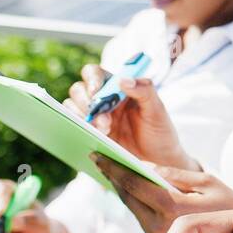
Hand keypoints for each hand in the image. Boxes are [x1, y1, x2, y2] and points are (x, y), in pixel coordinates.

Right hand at [64, 64, 193, 169]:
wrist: (159, 159)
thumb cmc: (160, 131)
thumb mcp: (157, 110)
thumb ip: (145, 91)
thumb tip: (124, 80)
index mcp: (118, 88)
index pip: (95, 73)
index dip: (92, 79)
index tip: (97, 92)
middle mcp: (103, 99)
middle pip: (79, 90)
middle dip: (87, 102)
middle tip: (104, 119)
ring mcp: (95, 117)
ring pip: (72, 107)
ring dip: (84, 116)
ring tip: (105, 129)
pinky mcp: (92, 133)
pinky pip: (75, 125)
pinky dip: (81, 128)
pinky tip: (98, 136)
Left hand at [92, 155, 232, 232]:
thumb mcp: (210, 183)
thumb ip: (176, 174)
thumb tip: (144, 165)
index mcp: (176, 209)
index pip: (137, 186)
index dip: (116, 169)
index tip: (99, 155)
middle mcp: (163, 228)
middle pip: (129, 200)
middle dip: (114, 178)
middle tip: (97, 158)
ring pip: (133, 212)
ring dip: (122, 191)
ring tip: (109, 170)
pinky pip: (143, 221)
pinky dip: (136, 204)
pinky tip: (130, 190)